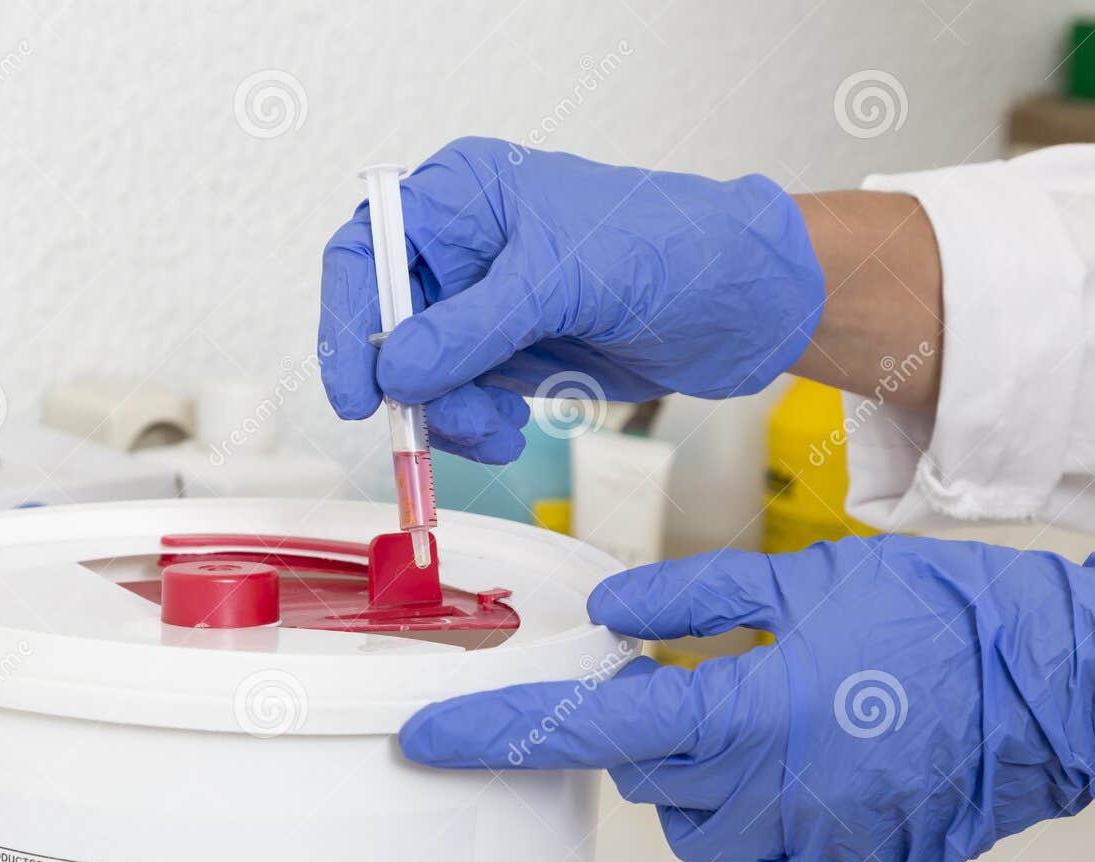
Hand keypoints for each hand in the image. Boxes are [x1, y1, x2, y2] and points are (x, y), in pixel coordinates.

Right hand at [318, 137, 823, 463]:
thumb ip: (471, 328)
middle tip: (438, 422)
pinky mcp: (511, 354)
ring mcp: (487, 306)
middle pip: (388, 327)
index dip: (348, 322)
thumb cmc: (672, 247)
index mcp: (463, 196)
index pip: (366, 253)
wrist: (746, 303)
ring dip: (448, 414)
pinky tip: (508, 432)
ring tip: (494, 428)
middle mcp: (465, 249)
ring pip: (422, 376)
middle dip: (412, 384)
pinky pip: (461, 400)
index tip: (357, 389)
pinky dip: (474, 426)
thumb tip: (395, 369)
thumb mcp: (561, 280)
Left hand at [399, 536, 1094, 861]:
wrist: (1052, 689)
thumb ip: (692, 595)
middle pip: (637, 773)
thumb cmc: (941, 621)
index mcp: (740, 712)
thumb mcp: (803, 577)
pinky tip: (767, 780)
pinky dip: (733, 826)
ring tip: (749, 716)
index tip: (429, 738)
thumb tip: (613, 611)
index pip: (584, 729)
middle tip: (690, 673)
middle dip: (639, 723)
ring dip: (688, 772)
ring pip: (685, 822)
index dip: (497, 731)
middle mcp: (760, 794)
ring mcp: (801, 844)